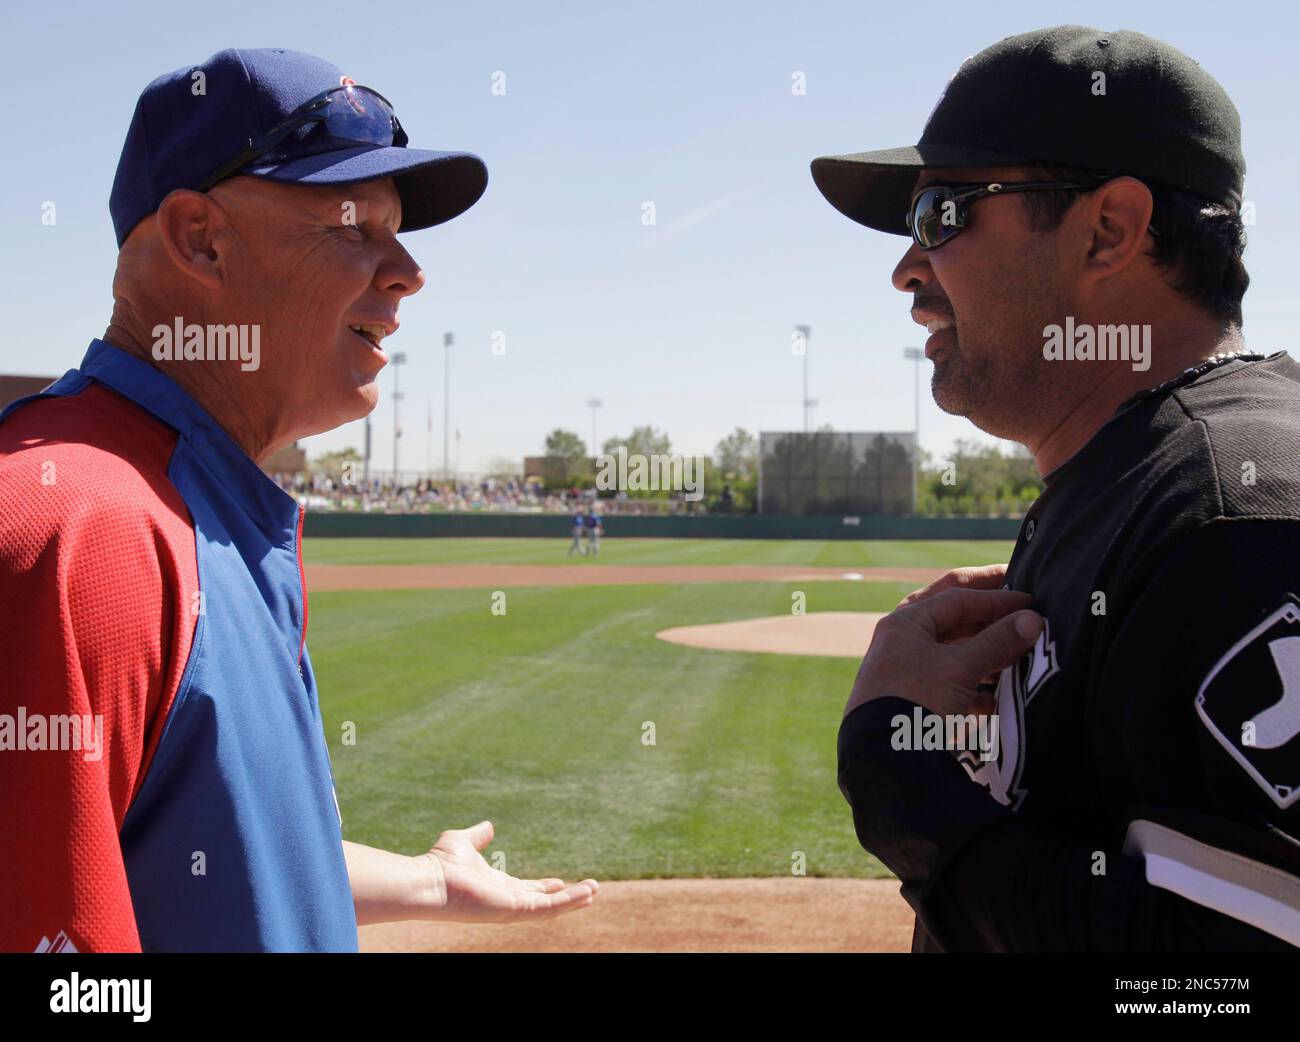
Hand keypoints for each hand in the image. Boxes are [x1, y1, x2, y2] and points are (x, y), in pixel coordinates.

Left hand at [420, 821, 598, 923]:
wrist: (430, 879)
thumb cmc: (440, 863)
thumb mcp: (464, 842)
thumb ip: (478, 836)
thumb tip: (488, 826)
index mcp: (497, 887)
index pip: (527, 890)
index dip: (545, 887)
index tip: (561, 882)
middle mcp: (507, 901)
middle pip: (544, 903)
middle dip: (567, 898)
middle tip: (589, 891)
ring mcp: (512, 908)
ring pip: (551, 908)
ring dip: (574, 900)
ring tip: (595, 891)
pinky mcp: (515, 910)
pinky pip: (549, 908)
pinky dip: (569, 901)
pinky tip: (587, 893)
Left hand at [845, 565, 1041, 718]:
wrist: (886, 760)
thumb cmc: (918, 701)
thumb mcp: (960, 668)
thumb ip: (997, 642)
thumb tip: (1032, 620)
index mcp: (905, 624)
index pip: (956, 598)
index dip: (996, 597)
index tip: (1031, 600)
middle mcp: (902, 643)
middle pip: (952, 620)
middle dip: (988, 616)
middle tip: (1021, 606)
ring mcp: (907, 674)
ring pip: (954, 654)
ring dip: (986, 654)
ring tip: (1019, 655)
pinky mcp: (915, 704)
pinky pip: (952, 686)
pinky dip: (976, 687)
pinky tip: (999, 698)